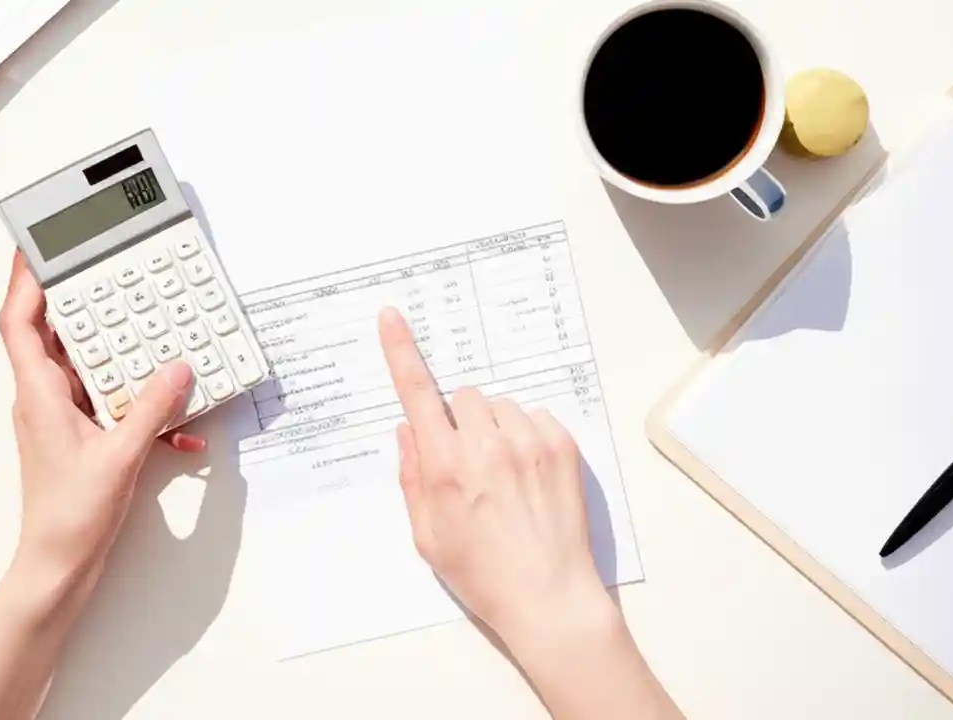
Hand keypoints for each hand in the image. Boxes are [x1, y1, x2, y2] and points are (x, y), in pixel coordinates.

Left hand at [0, 252, 203, 580]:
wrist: (58, 564)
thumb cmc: (70, 517)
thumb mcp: (120, 457)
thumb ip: (151, 409)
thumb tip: (176, 368)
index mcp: (38, 394)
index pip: (19, 322)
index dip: (24, 281)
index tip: (37, 247)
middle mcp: (43, 398)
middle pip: (54, 334)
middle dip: (84, 303)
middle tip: (109, 274)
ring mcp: (60, 417)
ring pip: (85, 365)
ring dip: (117, 350)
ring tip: (150, 333)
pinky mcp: (79, 434)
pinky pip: (106, 399)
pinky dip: (136, 400)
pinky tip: (174, 422)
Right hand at [377, 307, 610, 640]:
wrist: (548, 595)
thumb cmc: (482, 573)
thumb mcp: (427, 535)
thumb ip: (411, 476)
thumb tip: (407, 430)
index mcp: (445, 467)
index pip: (415, 394)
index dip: (400, 351)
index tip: (391, 318)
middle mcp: (486, 445)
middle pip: (462, 397)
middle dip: (458, 419)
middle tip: (466, 460)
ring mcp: (528, 442)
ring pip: (499, 405)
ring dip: (494, 426)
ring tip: (502, 474)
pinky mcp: (561, 446)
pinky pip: (534, 416)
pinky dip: (526, 435)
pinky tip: (526, 473)